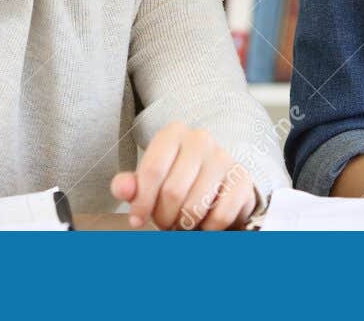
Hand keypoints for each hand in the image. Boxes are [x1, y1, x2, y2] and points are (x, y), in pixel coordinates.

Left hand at [110, 122, 257, 229]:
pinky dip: (208, 228)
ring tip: (181, 221)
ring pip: (195, 206)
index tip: (137, 220)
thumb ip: (130, 184)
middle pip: (173, 192)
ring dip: (184, 224)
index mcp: (173, 134)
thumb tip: (122, 188)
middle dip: (163, 217)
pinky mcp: (242, 178)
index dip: (141, 203)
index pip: (152, 171)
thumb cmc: (175, 177)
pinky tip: (203, 222)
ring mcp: (223, 157)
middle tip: (164, 221)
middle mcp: (200, 140)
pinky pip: (220, 216)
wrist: (215, 176)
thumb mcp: (149, 178)